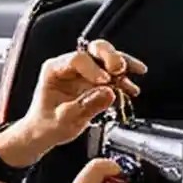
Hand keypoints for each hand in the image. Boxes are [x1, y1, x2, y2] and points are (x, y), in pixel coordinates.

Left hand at [0, 40, 146, 166]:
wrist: (46, 133)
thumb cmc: (46, 125)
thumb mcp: (61, 120)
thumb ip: (84, 106)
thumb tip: (107, 93)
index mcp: (54, 70)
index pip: (77, 59)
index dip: (93, 69)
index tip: (104, 81)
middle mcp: (70, 67)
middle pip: (93, 50)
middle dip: (110, 56)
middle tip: (119, 69)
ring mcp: (84, 73)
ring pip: (107, 58)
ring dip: (123, 64)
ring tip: (136, 71)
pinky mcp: (95, 82)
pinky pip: (113, 75)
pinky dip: (124, 79)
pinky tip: (132, 88)